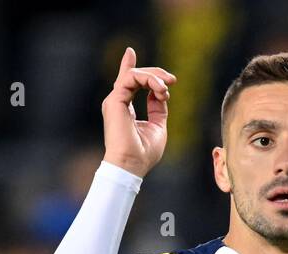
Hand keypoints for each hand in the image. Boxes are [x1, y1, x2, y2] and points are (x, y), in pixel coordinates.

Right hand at [102, 47, 175, 177]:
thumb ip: (158, 109)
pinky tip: (160, 89)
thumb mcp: (158, 127)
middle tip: (172, 79)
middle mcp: (118, 102)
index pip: (129, 83)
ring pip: (134, 75)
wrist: (132, 165)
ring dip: (154, 77)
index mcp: (125, 109)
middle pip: (134, 76)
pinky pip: (131, 78)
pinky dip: (148, 80)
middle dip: (155, 74)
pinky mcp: (115, 100)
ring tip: (166, 87)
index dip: (133, 67)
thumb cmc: (144, 152)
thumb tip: (161, 93)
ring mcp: (115, 100)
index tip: (138, 55)